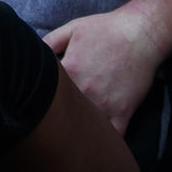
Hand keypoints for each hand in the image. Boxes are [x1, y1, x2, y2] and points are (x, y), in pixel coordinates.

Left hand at [45, 7, 161, 135]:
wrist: (141, 33)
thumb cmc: (106, 29)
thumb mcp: (73, 28)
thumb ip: (49, 42)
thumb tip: (31, 55)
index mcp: (68, 71)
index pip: (45, 93)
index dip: (41, 98)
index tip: (41, 101)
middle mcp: (84, 90)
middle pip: (64, 114)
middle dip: (59, 118)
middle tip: (57, 120)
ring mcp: (104, 104)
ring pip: (86, 128)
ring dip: (79, 132)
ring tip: (72, 135)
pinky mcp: (123, 112)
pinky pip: (113, 136)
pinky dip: (105, 141)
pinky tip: (97, 142)